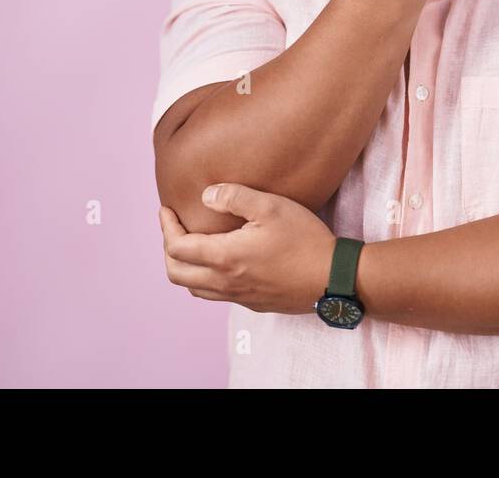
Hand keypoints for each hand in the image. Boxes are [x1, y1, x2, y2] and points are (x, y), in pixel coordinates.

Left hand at [159, 184, 336, 314]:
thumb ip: (234, 196)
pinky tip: (219, 262)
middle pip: (176, 273)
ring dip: (184, 266)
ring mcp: (238, 296)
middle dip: (167, 249)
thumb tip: (206, 196)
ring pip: (194, 288)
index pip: (176, 248)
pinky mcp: (252, 302)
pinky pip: (215, 295)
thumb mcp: (271, 206)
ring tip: (191, 245)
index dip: (166, 227)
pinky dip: (204, 278)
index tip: (166, 210)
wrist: (333, 278)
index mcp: (225, 257)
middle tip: (174, 228)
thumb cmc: (304, 240)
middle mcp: (225, 281)